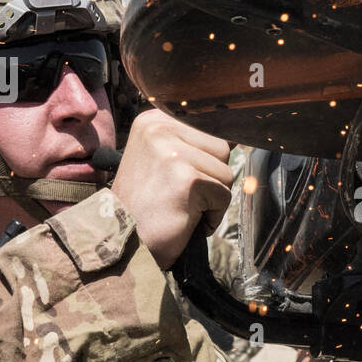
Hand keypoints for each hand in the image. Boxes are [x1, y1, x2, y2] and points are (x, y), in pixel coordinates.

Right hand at [110, 110, 232, 269]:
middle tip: (180, 194)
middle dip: (211, 177)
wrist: (125, 242)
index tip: (182, 176)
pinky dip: (212, 214)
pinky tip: (184, 217)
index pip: (210, 127)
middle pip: (222, 147)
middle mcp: (160, 129)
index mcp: (154, 119)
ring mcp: (172, 153)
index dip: (206, 159)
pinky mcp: (187, 179)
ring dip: (211, 197)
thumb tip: (236, 136)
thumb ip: (194, 142)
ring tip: (181, 205)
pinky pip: (223, 195)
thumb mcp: (164, 158)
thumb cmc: (148, 205)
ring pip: (226, 171)